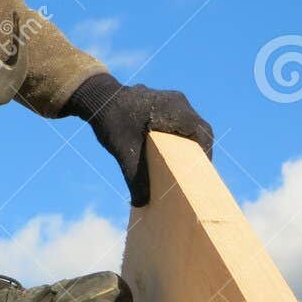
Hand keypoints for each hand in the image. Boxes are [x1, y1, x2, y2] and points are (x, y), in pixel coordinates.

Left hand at [66, 72, 213, 205]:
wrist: (96, 97)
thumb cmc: (111, 120)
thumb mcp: (123, 151)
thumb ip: (135, 177)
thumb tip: (142, 203)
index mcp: (175, 108)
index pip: (202, 133)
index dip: (205, 155)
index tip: (200, 174)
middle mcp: (178, 101)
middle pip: (198, 131)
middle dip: (196, 153)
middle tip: (190, 175)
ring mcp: (172, 101)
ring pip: (189, 127)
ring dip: (187, 145)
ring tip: (181, 168)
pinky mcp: (164, 104)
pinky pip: (178, 123)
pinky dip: (177, 139)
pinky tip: (168, 155)